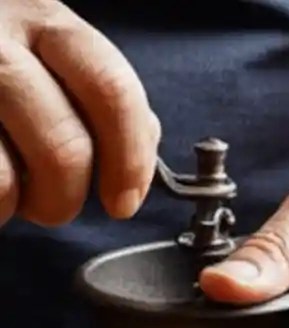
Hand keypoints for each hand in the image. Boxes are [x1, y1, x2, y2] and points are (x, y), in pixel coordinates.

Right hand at [0, 0, 158, 224]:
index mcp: (46, 22)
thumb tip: (138, 156)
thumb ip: (96, 92)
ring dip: (18, 206)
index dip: (129, 160)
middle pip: (65, 147)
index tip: (125, 202)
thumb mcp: (46, 45)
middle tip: (55, 205)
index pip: (113, 91)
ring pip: (5, 180)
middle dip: (67, 198)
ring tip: (10, 192)